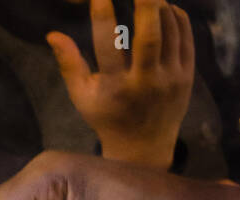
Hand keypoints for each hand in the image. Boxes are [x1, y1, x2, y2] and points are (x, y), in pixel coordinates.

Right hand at [48, 0, 193, 168]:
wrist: (144, 146)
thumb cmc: (107, 117)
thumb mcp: (82, 96)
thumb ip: (69, 64)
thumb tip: (52, 34)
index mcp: (115, 89)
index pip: (108, 47)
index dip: (103, 18)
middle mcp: (145, 83)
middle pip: (150, 37)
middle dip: (146, 5)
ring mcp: (170, 79)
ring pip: (170, 32)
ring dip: (161, 7)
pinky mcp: (187, 75)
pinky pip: (185, 37)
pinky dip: (177, 17)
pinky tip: (167, 8)